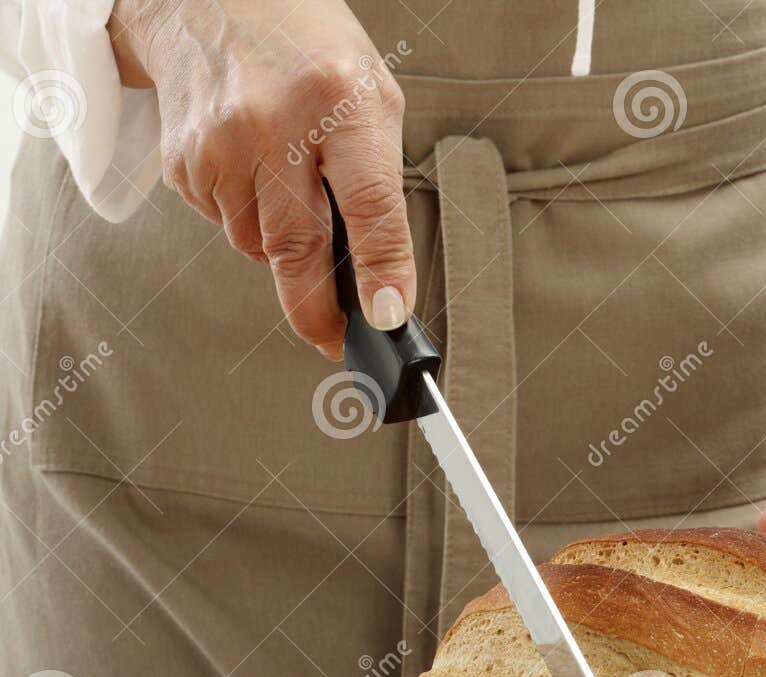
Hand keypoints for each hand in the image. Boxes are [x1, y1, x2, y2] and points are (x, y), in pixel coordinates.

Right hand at [109, 0, 414, 357]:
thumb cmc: (310, 53)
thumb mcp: (371, 97)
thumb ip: (380, 180)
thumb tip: (384, 275)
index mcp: (338, 103)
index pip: (368, 205)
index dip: (382, 271)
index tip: (388, 319)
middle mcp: (272, 126)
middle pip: (297, 249)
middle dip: (319, 310)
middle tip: (340, 340)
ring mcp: (219, 146)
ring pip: (259, 248)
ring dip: (284, 250)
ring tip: (293, 195)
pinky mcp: (184, 162)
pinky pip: (226, 226)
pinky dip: (248, 221)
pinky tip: (255, 175)